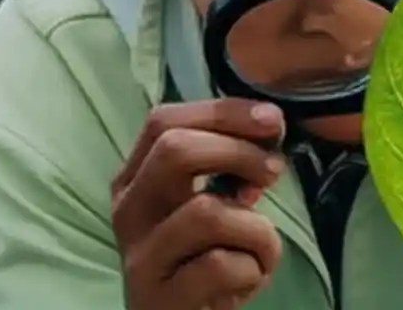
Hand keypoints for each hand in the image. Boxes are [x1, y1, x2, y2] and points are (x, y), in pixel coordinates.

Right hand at [111, 99, 287, 309]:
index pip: (164, 121)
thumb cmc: (200, 260)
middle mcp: (128, 211)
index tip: (273, 121)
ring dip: (257, 228)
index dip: (224, 113)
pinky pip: (222, 265)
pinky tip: (250, 278)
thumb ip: (223, 165)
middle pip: (175, 150)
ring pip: (207, 211)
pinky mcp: (161, 300)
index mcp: (134, 179)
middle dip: (239, 152)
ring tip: (262, 249)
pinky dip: (254, 268)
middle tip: (273, 174)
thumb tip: (267, 127)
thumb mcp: (205, 205)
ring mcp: (141, 257)